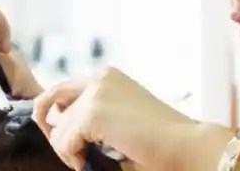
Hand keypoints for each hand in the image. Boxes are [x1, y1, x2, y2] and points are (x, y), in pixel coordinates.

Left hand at [32, 67, 197, 170]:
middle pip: (50, 99)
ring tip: (85, 161)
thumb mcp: (118, 120)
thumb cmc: (159, 142)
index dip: (58, 117)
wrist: (189, 147)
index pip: (63, 91)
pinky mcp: (94, 113)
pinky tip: (87, 163)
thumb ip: (90, 117)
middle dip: (50, 127)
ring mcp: (95, 93)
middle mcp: (98, 78)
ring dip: (65, 148)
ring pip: (56, 125)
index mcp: (106, 77)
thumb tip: (54, 128)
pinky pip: (63, 139)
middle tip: (68, 152)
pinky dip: (71, 156)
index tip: (69, 141)